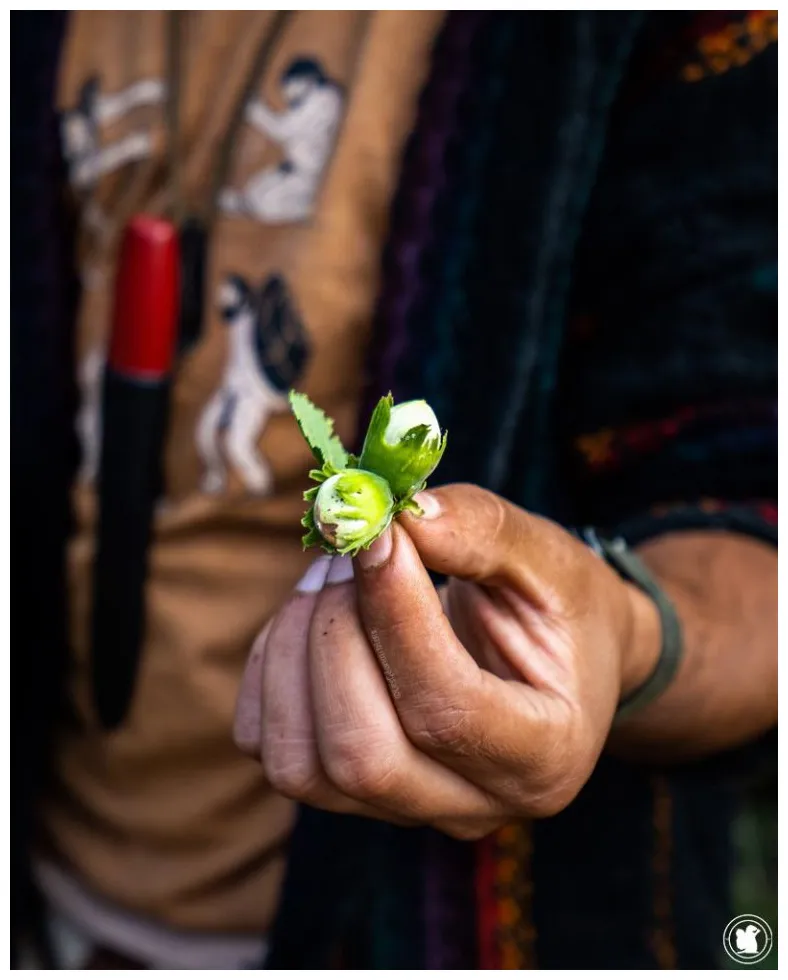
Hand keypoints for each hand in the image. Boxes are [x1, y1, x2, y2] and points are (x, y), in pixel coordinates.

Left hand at [234, 484, 658, 838]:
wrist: (557, 660)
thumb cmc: (563, 608)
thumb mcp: (549, 560)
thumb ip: (481, 532)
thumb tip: (393, 511)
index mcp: (543, 755)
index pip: (446, 709)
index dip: (395, 614)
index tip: (377, 530)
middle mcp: (473, 805)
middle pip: (361, 753)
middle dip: (334, 633)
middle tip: (353, 547)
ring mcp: (403, 808)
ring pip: (300, 765)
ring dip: (294, 647)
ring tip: (334, 573)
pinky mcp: (346, 790)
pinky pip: (268, 743)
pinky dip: (270, 667)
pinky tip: (313, 614)